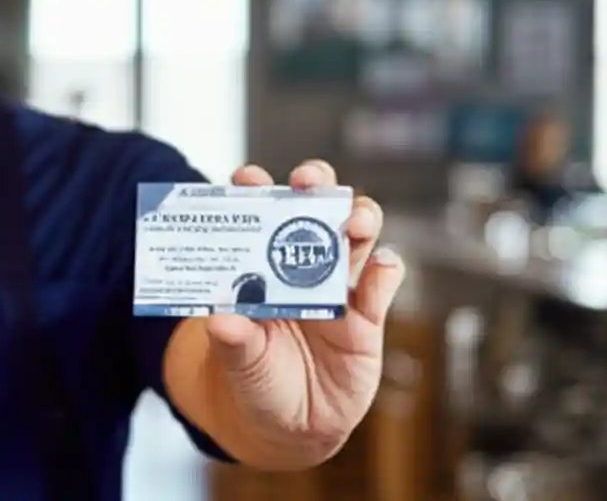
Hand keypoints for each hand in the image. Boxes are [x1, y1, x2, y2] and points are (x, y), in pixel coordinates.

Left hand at [207, 159, 404, 459]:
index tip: (248, 179)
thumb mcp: (238, 364)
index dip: (254, 189)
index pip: (257, 213)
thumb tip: (220, 319)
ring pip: (356, 236)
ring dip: (358, 218)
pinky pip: (382, 283)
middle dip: (315, 185)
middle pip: (314, 207)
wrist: (288, 427)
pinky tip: (379, 268)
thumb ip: (232, 341)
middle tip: (307, 181)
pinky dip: (385, 268)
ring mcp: (337, 286)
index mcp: (259, 264)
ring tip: (353, 222)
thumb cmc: (253, 380)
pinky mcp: (368, 317)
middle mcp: (300, 265)